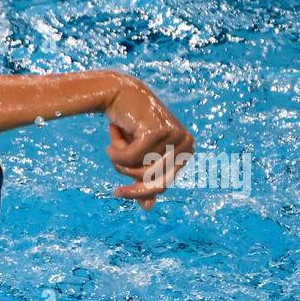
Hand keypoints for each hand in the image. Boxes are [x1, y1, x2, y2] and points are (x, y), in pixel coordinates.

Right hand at [102, 73, 194, 209]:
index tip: (117, 192)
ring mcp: (174, 136)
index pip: (163, 184)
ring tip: (115, 144)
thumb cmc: (131, 125)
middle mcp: (186, 142)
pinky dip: (115, 151)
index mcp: (187, 150)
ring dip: (119, 160)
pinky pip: (129, 157)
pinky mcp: (157, 131)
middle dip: (127, 178)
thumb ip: (145, 178)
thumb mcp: (140, 155)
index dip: (139, 192)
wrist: (119, 93)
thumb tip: (148, 207)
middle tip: (113, 167)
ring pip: (139, 169)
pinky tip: (112, 134)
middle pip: (152, 180)